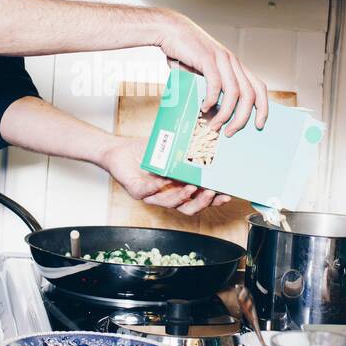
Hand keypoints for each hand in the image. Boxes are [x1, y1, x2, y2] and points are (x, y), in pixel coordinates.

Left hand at [100, 136, 230, 216]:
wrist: (119, 150)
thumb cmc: (145, 152)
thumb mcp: (171, 149)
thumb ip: (188, 149)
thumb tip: (211, 138)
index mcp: (178, 187)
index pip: (198, 199)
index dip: (212, 200)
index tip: (226, 195)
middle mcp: (166, 195)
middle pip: (187, 208)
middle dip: (202, 203)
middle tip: (211, 193)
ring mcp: (151, 195)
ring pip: (169, 203)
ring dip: (182, 196)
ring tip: (192, 187)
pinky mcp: (136, 191)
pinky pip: (146, 193)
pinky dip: (156, 188)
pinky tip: (164, 180)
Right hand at [152, 10, 268, 134]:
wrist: (170, 30)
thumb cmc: (184, 52)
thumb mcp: (202, 71)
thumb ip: (210, 87)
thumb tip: (210, 112)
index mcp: (235, 65)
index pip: (258, 87)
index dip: (263, 107)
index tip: (259, 125)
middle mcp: (232, 61)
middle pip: (249, 95)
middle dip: (242, 118)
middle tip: (230, 132)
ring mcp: (221, 59)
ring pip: (234, 93)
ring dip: (225, 114)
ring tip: (215, 125)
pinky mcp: (208, 59)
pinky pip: (216, 85)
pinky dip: (212, 100)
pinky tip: (204, 108)